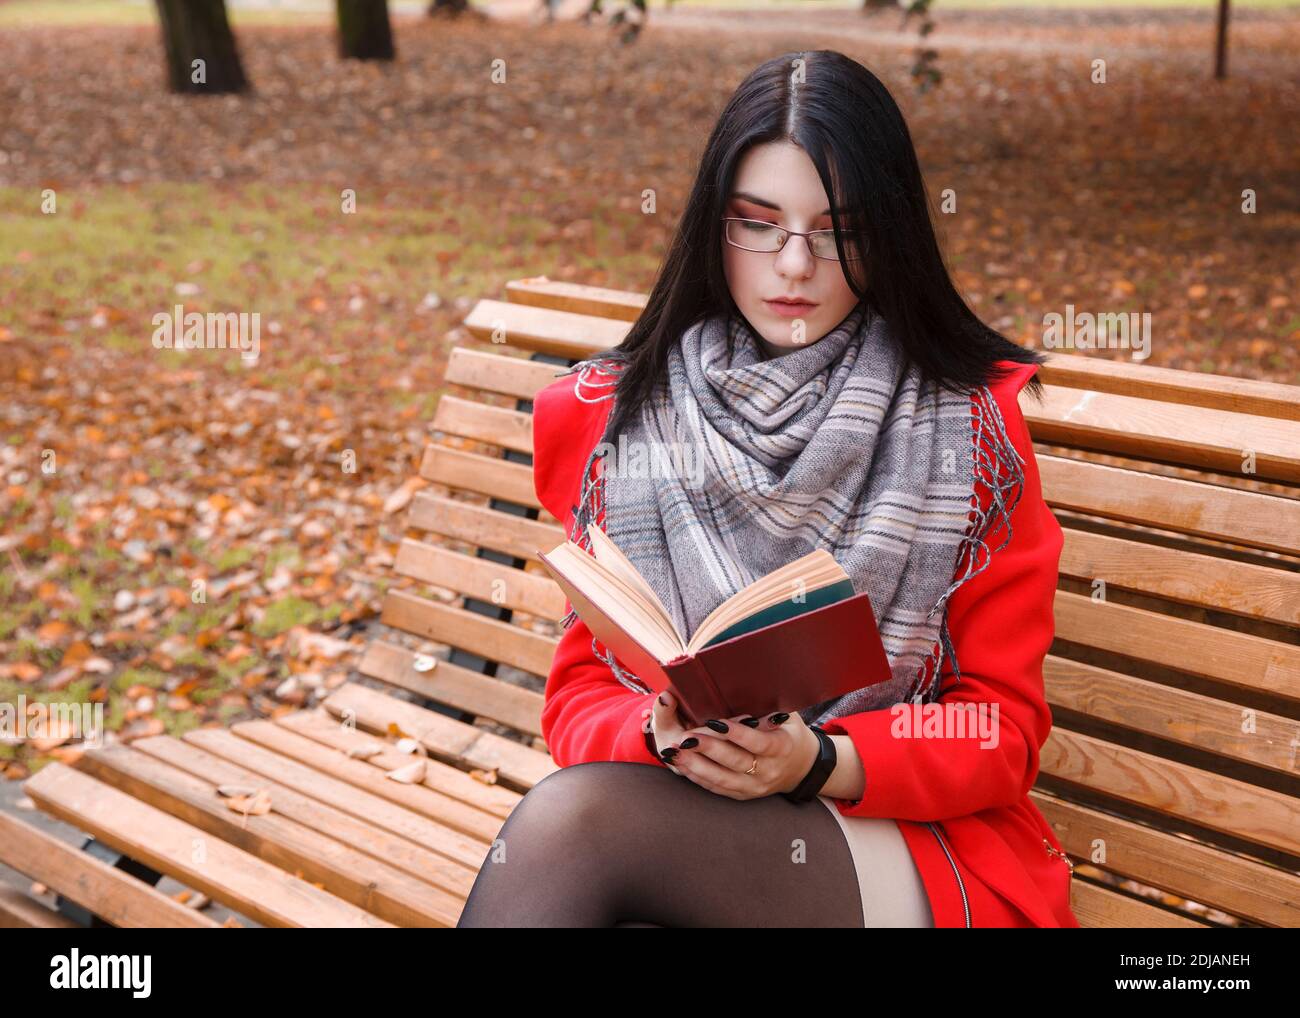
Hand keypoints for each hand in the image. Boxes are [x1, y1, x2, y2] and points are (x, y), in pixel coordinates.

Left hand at [646, 691, 820, 800]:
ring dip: (696, 765)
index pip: (757, 742)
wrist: (800, 768)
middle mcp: (768, 771)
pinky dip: (698, 777)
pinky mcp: (743, 794)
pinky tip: (681, 764)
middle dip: (708, 749)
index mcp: (782, 748)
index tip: (715, 722)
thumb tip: (752, 684)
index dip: (736, 733)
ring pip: (722, 779)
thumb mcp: (789, 717)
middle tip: (685, 737)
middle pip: (735, 761)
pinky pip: (718, 788)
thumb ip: (771, 706)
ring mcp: (755, 786)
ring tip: (675, 751)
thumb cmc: (790, 733)